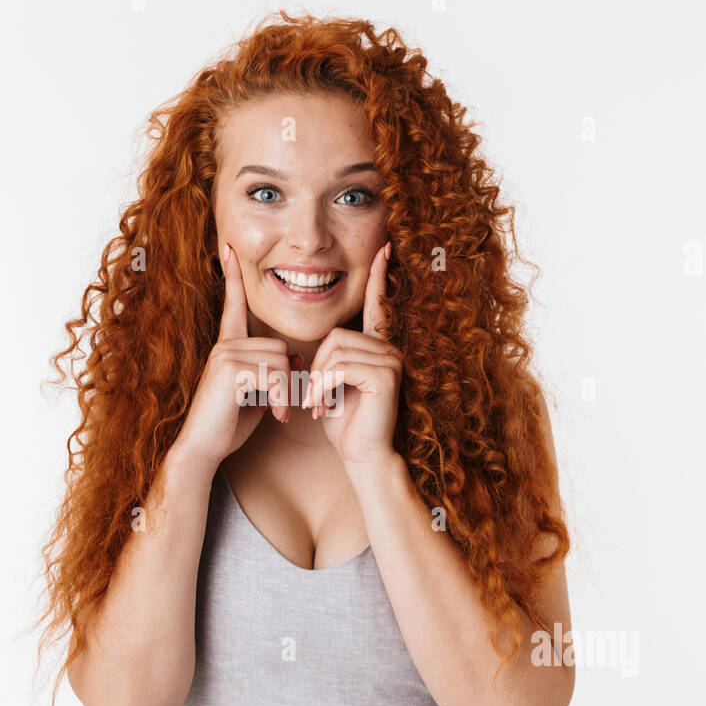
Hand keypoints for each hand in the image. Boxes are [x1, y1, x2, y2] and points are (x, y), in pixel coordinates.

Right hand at [173, 243, 301, 470]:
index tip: (227, 247)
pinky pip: (274, 373)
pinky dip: (281, 397)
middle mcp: (224, 345)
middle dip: (288, 379)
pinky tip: (274, 416)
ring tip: (278, 413)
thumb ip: (275, 372)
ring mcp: (224, 355)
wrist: (203, 449)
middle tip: (284, 407)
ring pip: (280, 359)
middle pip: (279, 345)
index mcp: (228, 346)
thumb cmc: (229, 424)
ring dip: (286, 391)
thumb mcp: (259, 395)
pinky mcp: (229, 370)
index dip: (233, 277)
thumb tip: (295, 356)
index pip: (233, 304)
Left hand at [301, 241, 402, 470]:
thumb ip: (330, 361)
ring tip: (319, 405)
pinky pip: (340, 366)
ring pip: (335, 350)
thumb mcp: (331, 385)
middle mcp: (389, 349)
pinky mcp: (385, 375)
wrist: (362, 457)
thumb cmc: (345, 425)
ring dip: (318, 381)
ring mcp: (391, 361)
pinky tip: (325, 406)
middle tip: (314, 399)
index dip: (379, 277)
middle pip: (337, 335)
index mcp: (377, 348)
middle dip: (317, 368)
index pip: (376, 305)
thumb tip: (320, 344)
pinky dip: (324, 386)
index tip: (384, 247)